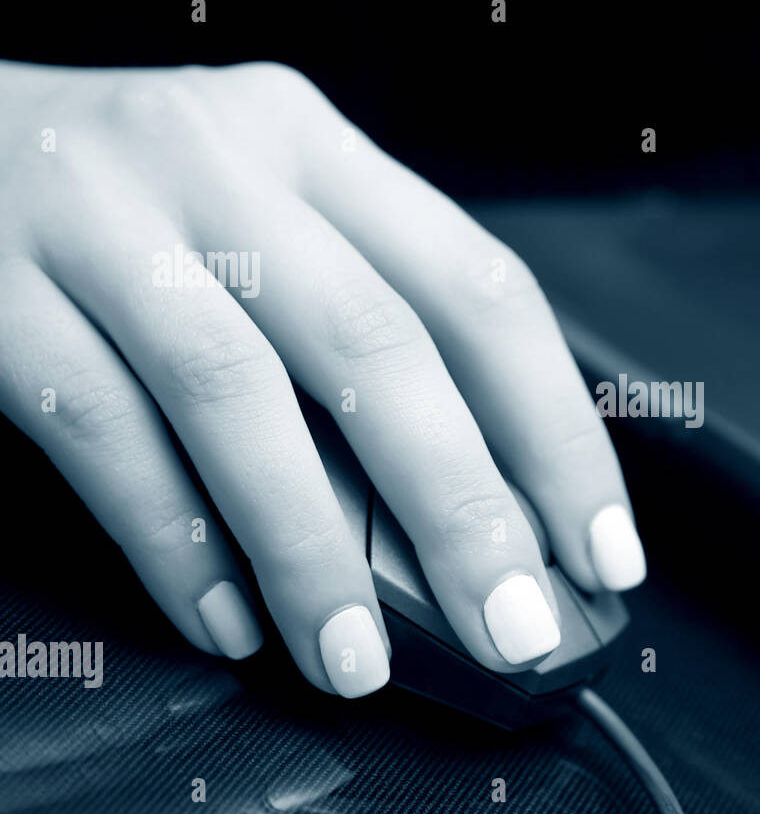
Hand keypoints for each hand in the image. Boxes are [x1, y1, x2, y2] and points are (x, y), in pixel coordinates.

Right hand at [0, 61, 645, 695]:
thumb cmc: (141, 200)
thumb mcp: (271, 215)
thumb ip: (362, 325)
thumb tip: (475, 502)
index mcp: (319, 153)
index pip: (481, 292)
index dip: (557, 431)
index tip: (601, 545)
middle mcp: (225, 168)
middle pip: (380, 351)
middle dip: (461, 511)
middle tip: (510, 624)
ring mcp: (104, 221)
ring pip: (241, 402)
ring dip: (314, 551)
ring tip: (356, 660)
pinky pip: (106, 435)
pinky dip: (178, 545)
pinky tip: (228, 620)